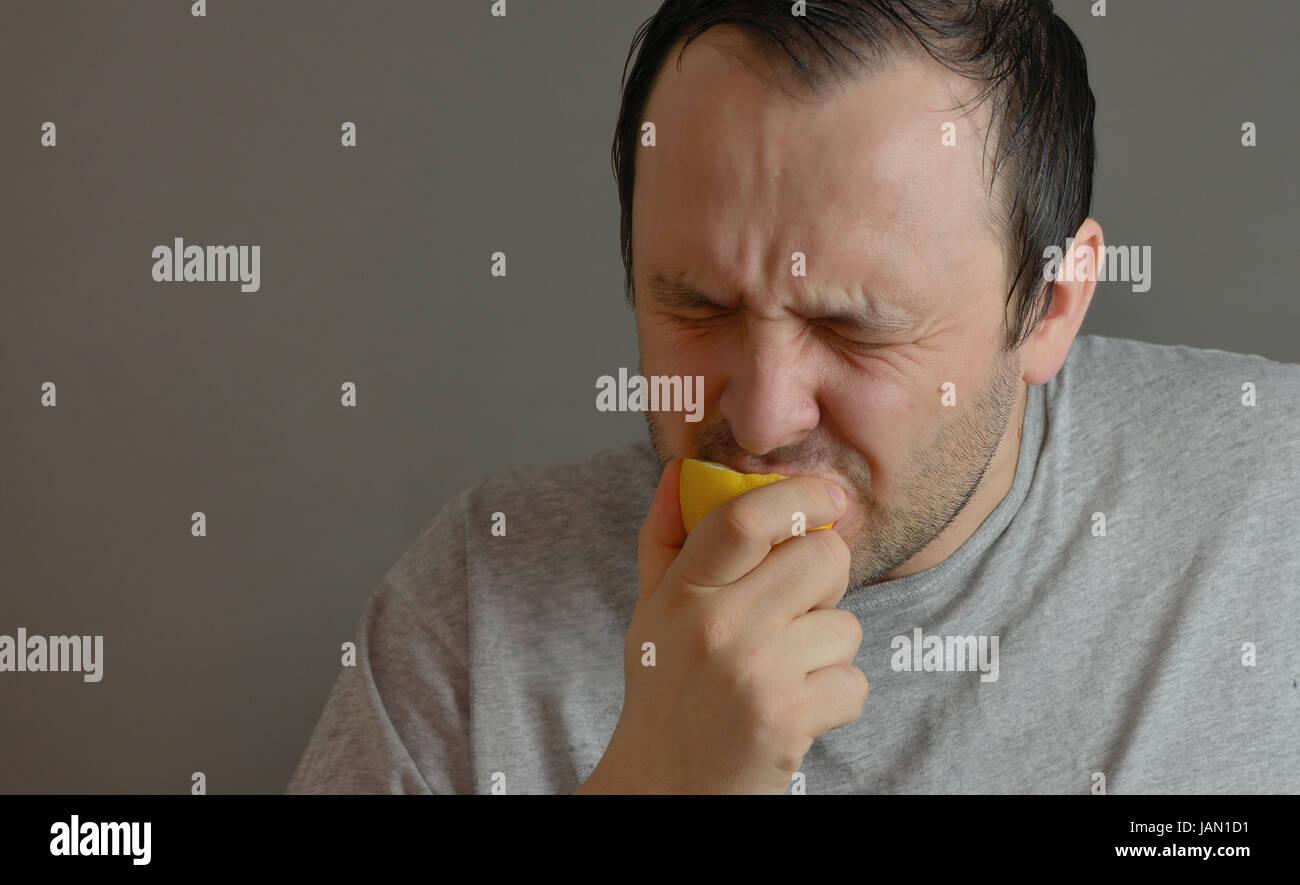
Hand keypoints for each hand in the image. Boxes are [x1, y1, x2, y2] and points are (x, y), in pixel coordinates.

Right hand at [577, 459, 866, 793]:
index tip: (827, 497)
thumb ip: (665, 539)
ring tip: (783, 674)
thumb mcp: (651, 612)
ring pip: (845, 625)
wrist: (663, 788)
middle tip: (798, 608)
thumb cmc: (667, 690)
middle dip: (825, 579)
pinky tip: (795, 710)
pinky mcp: (789, 718)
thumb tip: (679, 471)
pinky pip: (854, 681)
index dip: (800, 496)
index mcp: (684, 592)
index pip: (745, 518)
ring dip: (828, 651)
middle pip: (822, 558)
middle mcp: (717, 625)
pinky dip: (835, 699)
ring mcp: (755, 672)